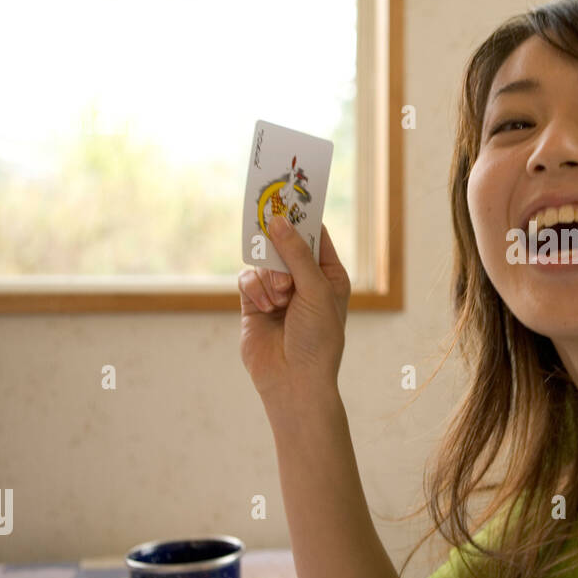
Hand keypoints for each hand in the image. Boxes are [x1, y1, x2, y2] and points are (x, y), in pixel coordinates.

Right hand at [238, 218, 350, 399]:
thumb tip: (278, 221)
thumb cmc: (318, 338)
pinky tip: (267, 309)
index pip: (315, 236)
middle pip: (284, 243)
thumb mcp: (315, 290)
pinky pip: (247, 280)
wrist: (295, 381)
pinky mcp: (254, 303)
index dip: (302, 217)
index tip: (287, 197)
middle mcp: (304, 280)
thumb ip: (296, 254)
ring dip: (270, 278)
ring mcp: (278, 291)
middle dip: (281, 250)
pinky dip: (256, 290)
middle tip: (275, 246)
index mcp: (329, 275)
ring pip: (263, 262)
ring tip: (281, 300)